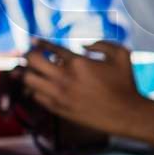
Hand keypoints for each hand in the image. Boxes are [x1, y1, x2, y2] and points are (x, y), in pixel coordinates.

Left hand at [17, 40, 153, 144]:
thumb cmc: (125, 83)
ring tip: (34, 71)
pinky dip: (35, 89)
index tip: (34, 40)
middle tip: (35, 55)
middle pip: (32, 61)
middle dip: (30, 55)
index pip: (49, 48)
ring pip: (28, 80)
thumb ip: (102, 44)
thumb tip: (83, 46)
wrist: (125, 113)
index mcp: (78, 62)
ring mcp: (58, 94)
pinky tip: (41, 86)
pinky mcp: (57, 108)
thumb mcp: (121, 55)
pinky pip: (35, 96)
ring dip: (29, 72)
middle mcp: (64, 77)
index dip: (39, 42)